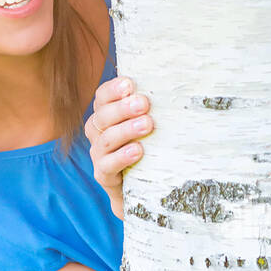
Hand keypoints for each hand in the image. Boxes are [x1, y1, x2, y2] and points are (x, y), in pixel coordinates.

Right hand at [84, 76, 152, 220]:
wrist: (141, 189)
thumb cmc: (148, 147)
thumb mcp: (148, 124)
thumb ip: (150, 107)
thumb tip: (173, 82)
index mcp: (105, 115)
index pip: (102, 97)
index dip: (113, 89)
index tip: (130, 84)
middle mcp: (97, 132)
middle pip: (103, 116)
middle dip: (123, 108)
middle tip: (144, 103)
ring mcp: (98, 154)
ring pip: (106, 139)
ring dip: (126, 130)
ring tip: (147, 125)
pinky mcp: (103, 175)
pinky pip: (107, 165)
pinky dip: (122, 157)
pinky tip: (138, 151)